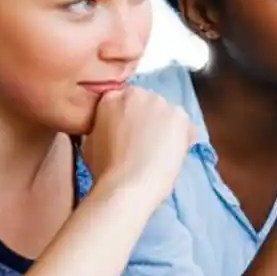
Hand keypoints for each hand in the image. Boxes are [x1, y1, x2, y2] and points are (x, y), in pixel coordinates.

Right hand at [82, 86, 194, 206]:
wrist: (130, 182)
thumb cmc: (105, 168)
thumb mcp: (92, 140)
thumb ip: (104, 125)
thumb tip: (113, 128)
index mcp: (111, 97)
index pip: (124, 101)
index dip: (129, 119)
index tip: (130, 134)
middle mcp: (136, 93)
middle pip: (146, 104)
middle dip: (147, 120)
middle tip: (145, 144)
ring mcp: (160, 102)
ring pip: (166, 114)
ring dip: (165, 128)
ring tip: (160, 152)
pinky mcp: (180, 115)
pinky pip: (185, 126)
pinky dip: (183, 138)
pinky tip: (173, 154)